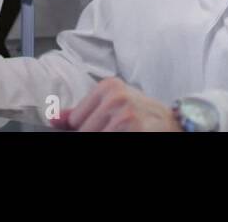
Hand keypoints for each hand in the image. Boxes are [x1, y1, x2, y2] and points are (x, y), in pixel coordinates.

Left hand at [49, 77, 180, 131]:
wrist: (175, 123)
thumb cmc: (142, 115)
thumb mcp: (112, 105)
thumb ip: (81, 112)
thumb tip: (52, 119)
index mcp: (108, 87)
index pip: (76, 120)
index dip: (87, 129)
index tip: (106, 125)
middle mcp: (116, 97)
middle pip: (84, 131)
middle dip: (97, 134)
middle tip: (119, 130)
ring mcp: (125, 115)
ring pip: (94, 136)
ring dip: (108, 138)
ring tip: (125, 132)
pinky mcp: (133, 129)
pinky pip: (108, 140)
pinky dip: (117, 140)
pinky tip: (131, 134)